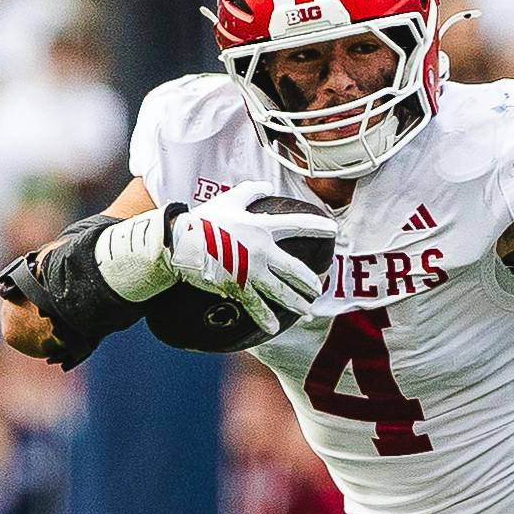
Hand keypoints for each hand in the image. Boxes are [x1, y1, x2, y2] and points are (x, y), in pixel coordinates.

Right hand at [169, 180, 335, 334]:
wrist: (180, 241)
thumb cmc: (204, 219)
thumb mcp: (229, 200)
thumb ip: (250, 191)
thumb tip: (265, 185)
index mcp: (262, 229)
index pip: (296, 226)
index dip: (317, 227)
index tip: (333, 229)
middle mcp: (263, 252)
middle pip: (296, 271)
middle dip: (310, 282)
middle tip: (318, 290)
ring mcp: (252, 273)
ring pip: (282, 293)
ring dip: (297, 303)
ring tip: (307, 312)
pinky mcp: (238, 287)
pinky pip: (257, 306)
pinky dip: (266, 319)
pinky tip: (274, 328)